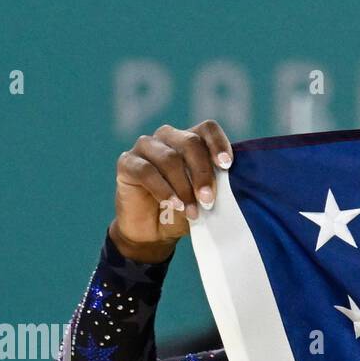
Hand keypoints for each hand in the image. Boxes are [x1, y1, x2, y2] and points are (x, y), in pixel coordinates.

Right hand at [110, 121, 233, 262]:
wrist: (154, 231)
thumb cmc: (185, 208)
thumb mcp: (204, 196)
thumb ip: (216, 183)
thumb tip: (232, 179)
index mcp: (191, 139)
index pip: (208, 129)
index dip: (218, 143)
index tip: (227, 165)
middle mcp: (168, 137)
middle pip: (190, 143)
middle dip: (203, 173)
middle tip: (208, 200)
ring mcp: (146, 147)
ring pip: (169, 158)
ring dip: (184, 187)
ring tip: (192, 211)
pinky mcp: (127, 162)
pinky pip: (146, 171)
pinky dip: (163, 190)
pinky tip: (173, 205)